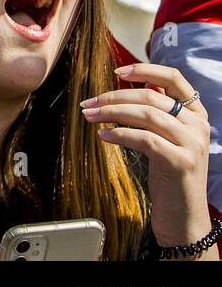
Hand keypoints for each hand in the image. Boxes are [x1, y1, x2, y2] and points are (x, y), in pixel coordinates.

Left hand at [82, 63, 215, 257]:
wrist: (184, 217)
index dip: (145, 69)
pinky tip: (104, 135)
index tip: (117, 72)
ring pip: (147, 114)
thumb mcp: (167, 137)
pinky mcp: (181, 162)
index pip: (174, 78)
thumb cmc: (170, 175)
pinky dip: (121, 134)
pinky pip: (145, 139)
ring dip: (112, 112)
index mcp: (196, 114)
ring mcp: (192, 144)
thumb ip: (159, 111)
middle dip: (113, 97)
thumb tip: (136, 82)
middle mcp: (198, 125)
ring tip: (89, 116)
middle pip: (151, 96)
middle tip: (88, 103)